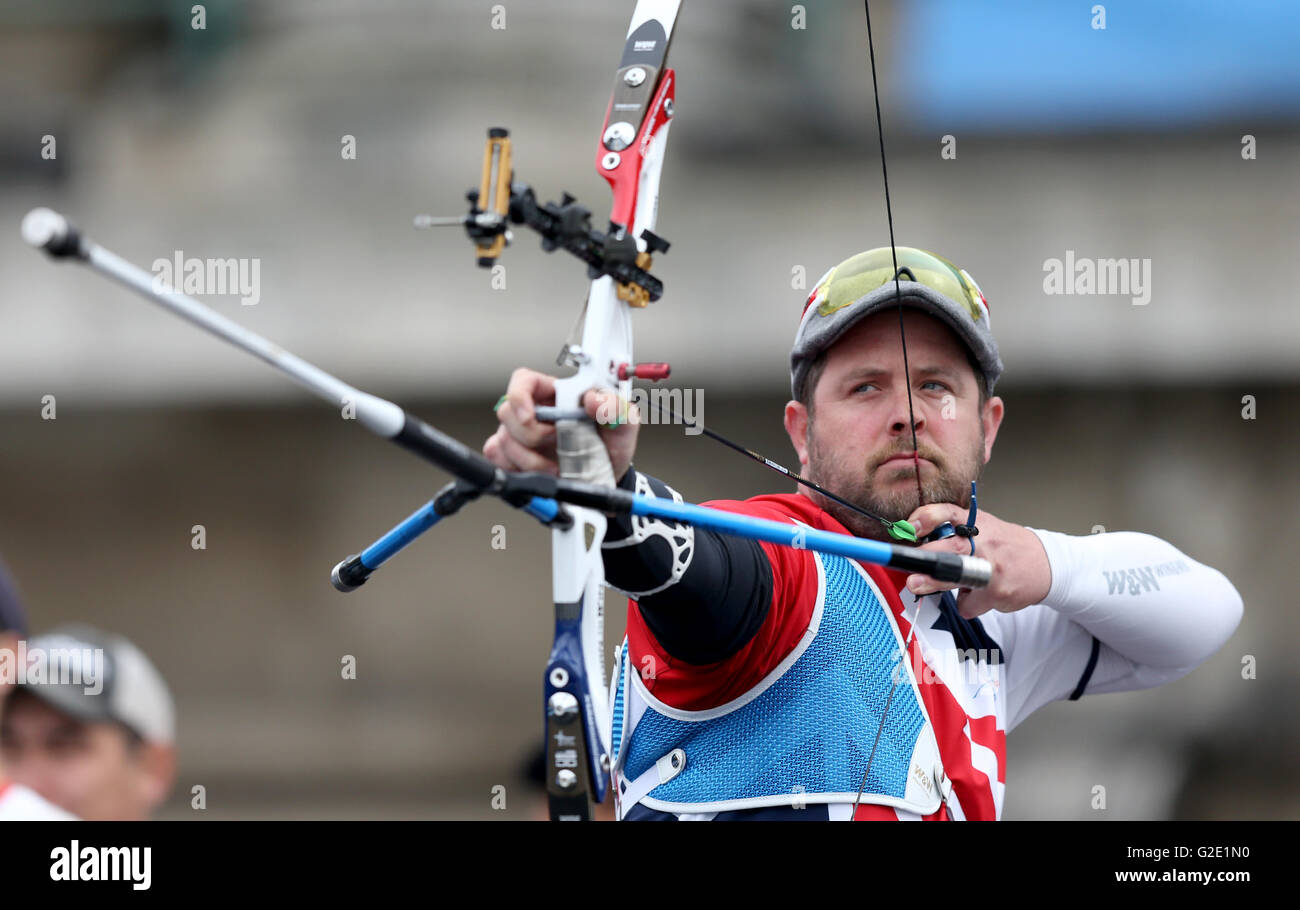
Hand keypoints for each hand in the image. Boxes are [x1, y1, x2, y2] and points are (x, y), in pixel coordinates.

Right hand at [482, 367, 640, 480]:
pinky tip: (543, 474)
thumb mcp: (623, 424)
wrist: (608, 479)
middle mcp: (533, 413)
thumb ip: (614, 406)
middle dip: (531, 436)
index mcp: (555, 395)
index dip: (518, 395)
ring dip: (530, 461)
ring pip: (503, 442)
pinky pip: (499, 462)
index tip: (529, 416)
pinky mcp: (513, 460)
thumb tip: (592, 398)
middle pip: (507, 413)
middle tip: (558, 445)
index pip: (523, 381)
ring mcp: (520, 437)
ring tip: (558, 468)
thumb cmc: (611, 445)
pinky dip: (519, 471)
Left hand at [903, 504, 1051, 619]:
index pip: (948, 513)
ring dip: (932, 584)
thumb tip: (915, 540)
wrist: (1045, 565)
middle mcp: (984, 542)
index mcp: (975, 523)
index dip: (927, 518)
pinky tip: (979, 594)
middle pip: (949, 549)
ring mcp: (991, 568)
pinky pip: (966, 604)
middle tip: (908, 566)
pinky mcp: (997, 592)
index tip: (910, 527)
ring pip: (954, 579)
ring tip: (918, 585)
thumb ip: (952, 530)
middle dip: (924, 559)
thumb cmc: (1005, 545)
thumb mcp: (982, 527)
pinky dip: (967, 602)